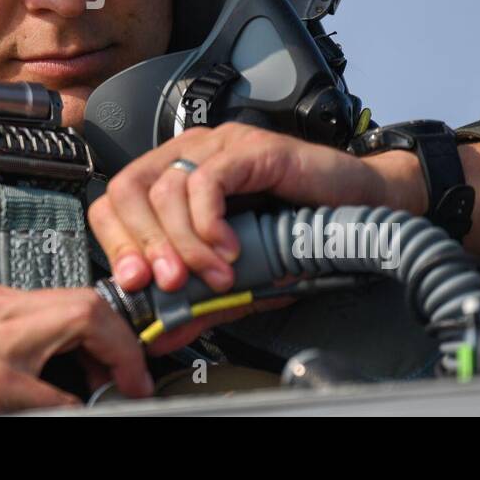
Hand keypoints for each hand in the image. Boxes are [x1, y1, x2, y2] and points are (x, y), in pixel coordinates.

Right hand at [0, 283, 153, 415]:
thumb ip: (31, 351)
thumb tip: (91, 362)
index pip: (71, 297)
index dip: (112, 331)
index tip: (126, 364)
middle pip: (85, 302)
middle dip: (123, 344)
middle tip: (133, 382)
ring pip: (84, 321)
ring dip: (112, 367)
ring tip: (113, 396)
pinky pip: (61, 394)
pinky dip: (71, 410)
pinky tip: (63, 417)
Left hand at [88, 122, 423, 296]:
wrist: (364, 209)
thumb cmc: (302, 233)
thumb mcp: (239, 276)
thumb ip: (198, 300)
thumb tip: (162, 332)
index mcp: (175, 175)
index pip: (116, 199)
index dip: (116, 241)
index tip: (135, 283)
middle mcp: (190, 153)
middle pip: (129, 189)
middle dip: (144, 244)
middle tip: (170, 284)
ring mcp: (219, 146)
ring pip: (167, 189)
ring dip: (185, 243)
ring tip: (215, 276)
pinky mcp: (250, 148)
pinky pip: (208, 182)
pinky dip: (211, 223)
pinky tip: (231, 250)